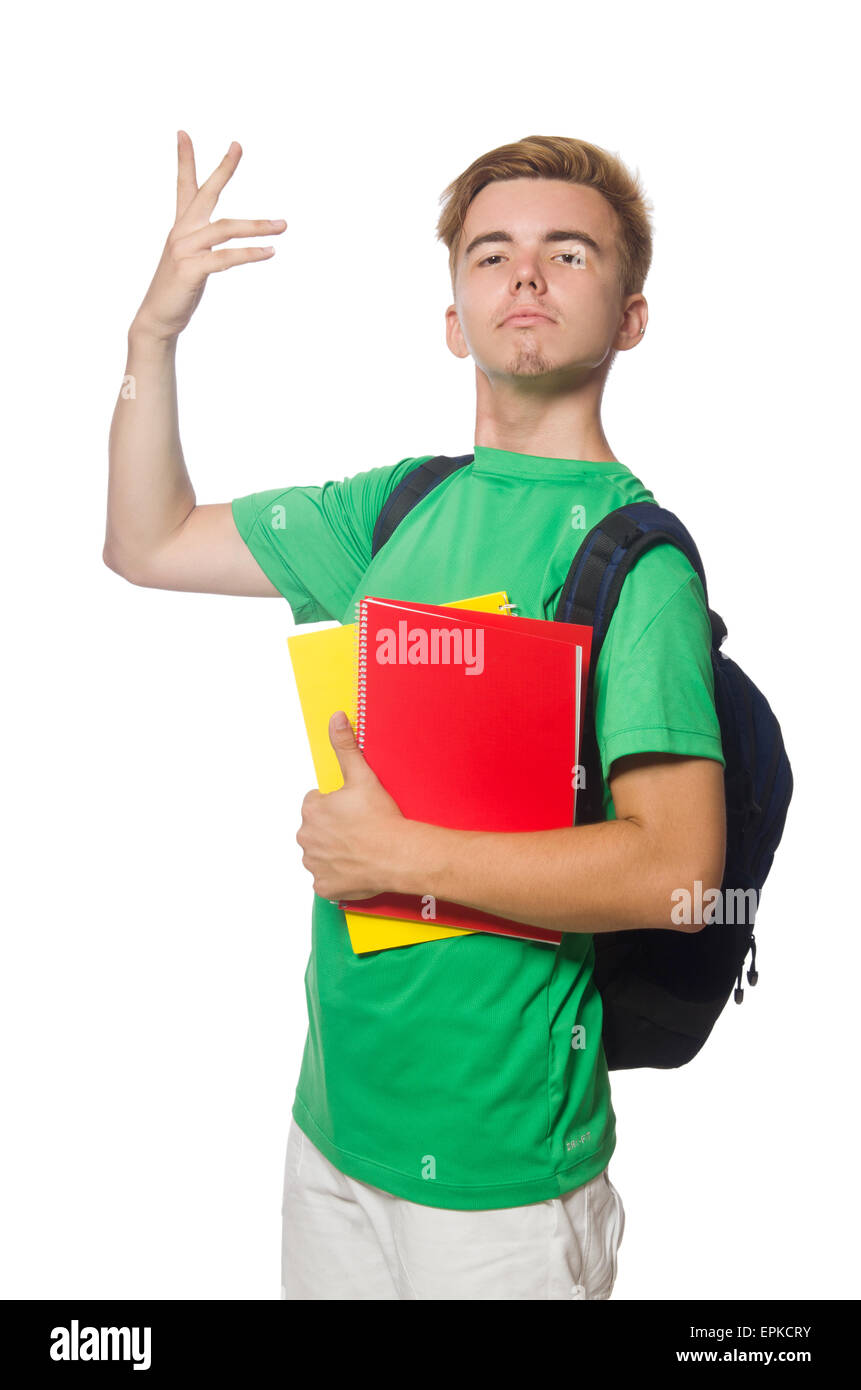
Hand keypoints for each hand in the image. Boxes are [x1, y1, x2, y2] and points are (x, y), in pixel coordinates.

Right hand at [132, 132, 286, 341]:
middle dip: (222, 169)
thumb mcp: (190, 262)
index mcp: (181, 228)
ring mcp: (184, 249)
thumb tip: (227, 242)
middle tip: (237, 145)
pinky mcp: (191, 269)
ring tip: (283, 226)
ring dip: (258, 226)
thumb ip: (206, 247)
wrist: (157, 319)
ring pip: (226, 228)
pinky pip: (226, 257)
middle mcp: (181, 232)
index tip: (183, 133)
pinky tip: (269, 252)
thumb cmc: (177, 291)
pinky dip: (250, 253)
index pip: (184, 187)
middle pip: (205, 193)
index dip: (184, 160)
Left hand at [296, 712, 406, 901]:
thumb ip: (345, 746)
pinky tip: (357, 867)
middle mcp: (306, 837)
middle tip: (360, 829)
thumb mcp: (362, 776)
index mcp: (311, 810)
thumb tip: (336, 718)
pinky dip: (339, 876)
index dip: (337, 805)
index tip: (354, 810)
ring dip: (335, 852)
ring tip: (360, 848)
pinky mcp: (324, 886)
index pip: (316, 803)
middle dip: (333, 829)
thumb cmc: (381, 818)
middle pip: (316, 829)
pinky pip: (326, 880)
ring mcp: (314, 864)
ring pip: (320, 854)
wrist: (399, 855)